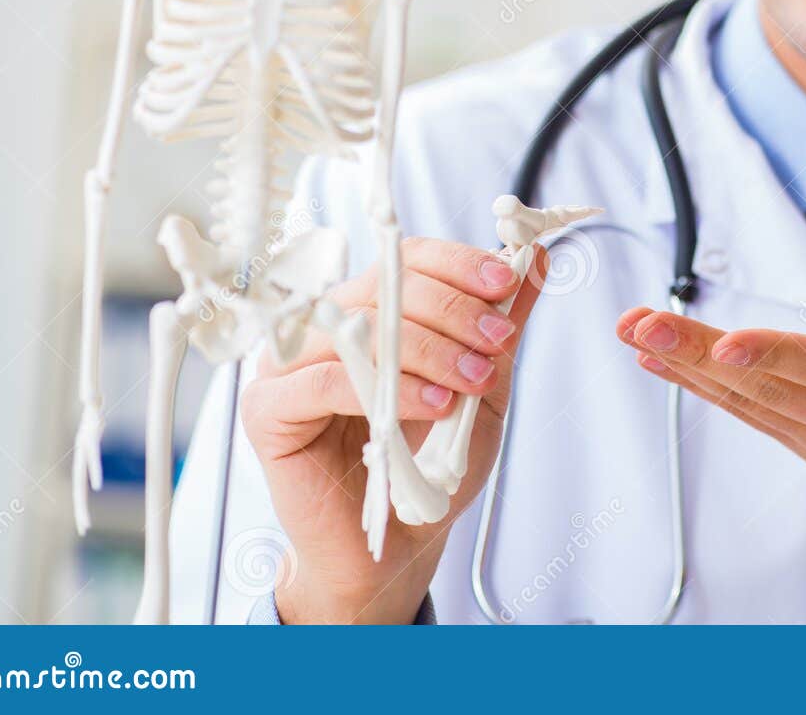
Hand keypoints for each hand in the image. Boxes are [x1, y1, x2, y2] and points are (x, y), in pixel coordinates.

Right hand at [240, 237, 546, 622]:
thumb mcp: (482, 387)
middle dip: (452, 311)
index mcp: (368, 309)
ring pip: (357, 330)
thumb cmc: (431, 464)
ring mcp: (286, 364)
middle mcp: (322, 326)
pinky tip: (433, 405)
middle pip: (384, 286)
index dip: (458, 264)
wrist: (398, 547)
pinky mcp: (267, 410)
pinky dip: (386, 389)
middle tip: (496, 342)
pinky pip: (324, 382)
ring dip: (426, 349)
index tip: (506, 283)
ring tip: (472, 380)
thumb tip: (538, 259)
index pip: (406, 259)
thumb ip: (502, 325)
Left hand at [616, 246, 805, 610]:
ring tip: (635, 336)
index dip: (779, 357)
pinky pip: (753, 417)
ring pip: (751, 403)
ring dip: (688, 369)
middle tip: (644, 325)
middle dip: (701, 355)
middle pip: (772, 387)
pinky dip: (705, 390)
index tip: (728, 343)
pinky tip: (663, 366)